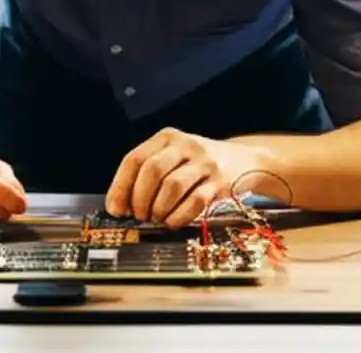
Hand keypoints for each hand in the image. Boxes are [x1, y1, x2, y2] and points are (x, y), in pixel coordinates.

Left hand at [104, 127, 267, 227]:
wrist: (245, 160)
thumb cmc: (198, 163)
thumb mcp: (174, 156)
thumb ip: (148, 175)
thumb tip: (120, 205)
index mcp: (167, 137)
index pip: (135, 159)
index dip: (121, 186)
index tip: (116, 209)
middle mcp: (186, 145)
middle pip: (153, 171)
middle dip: (140, 199)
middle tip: (139, 216)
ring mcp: (205, 162)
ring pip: (173, 186)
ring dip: (159, 209)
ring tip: (156, 218)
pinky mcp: (221, 181)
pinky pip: (195, 201)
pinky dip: (179, 216)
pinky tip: (172, 222)